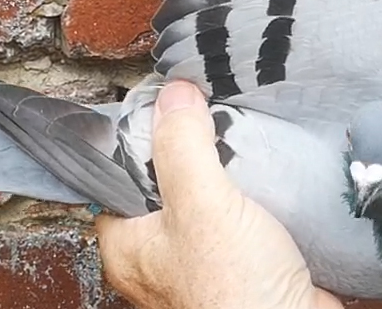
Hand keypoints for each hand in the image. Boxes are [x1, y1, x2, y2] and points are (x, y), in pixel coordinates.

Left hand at [96, 81, 341, 308]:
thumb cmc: (235, 293)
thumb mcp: (200, 205)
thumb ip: (181, 146)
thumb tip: (172, 92)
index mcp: (128, 245)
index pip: (115, 173)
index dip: (135, 134)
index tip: (161, 98)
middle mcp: (160, 253)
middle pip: (164, 177)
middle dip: (186, 142)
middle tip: (204, 105)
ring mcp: (203, 257)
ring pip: (206, 191)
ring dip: (224, 162)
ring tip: (237, 123)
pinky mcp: (244, 258)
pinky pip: (241, 208)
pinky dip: (252, 184)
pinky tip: (265, 160)